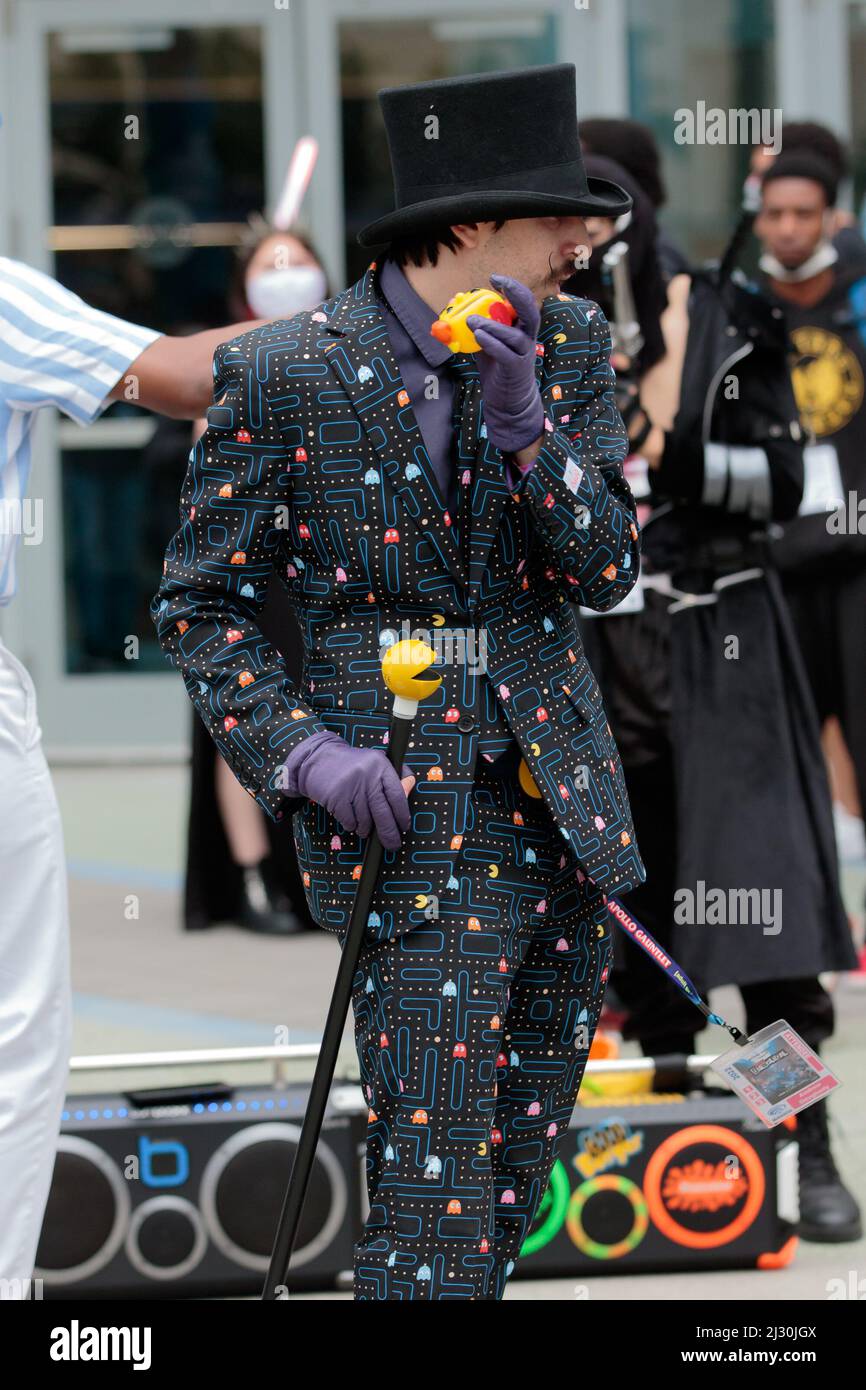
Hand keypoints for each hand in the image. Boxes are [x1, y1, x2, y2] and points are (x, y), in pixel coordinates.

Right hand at [292, 732, 414, 848]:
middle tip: (392, 844)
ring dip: (366, 830)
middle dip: (389, 833)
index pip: (397, 795)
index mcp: (381, 765)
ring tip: (364, 827)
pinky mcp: (336, 797)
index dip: (403, 815)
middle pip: (383, 812)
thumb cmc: (351, 765)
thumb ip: (395, 775)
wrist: (318, 759)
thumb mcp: (375, 762)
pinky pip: (350, 822)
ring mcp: (351, 786)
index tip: (404, 827)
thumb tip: (409, 787)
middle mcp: (367, 775)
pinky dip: (352, 826)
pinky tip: (351, 820)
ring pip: (365, 820)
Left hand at [466, 273, 543, 453]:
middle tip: (497, 283)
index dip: (512, 288)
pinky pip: (506, 354)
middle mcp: (527, 338)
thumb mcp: (485, 343)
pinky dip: (492, 343)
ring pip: (514, 334)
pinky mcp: (516, 370)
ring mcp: (523, 354)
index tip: (493, 279)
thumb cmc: (497, 368)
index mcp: (521, 328)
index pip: (523, 302)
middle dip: (515, 294)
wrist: (507, 401)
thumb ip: (475, 327)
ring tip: (471, 321)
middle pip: (529, 310)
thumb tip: (452, 308)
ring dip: (492, 324)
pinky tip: (478, 337)